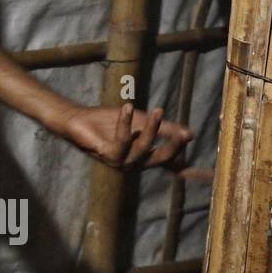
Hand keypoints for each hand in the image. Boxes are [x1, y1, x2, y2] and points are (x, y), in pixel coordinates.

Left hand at [57, 102, 192, 171]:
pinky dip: (126, 123)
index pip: (168, 159)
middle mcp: (134, 164)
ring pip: (143, 147)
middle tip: (185, 132)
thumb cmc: (109, 122)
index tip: (193, 137)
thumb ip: (164, 128)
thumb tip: (190, 135)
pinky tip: (127, 108)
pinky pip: (122, 140)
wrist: (79, 120)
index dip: (181, 151)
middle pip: (160, 157)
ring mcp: (120, 162)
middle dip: (173, 144)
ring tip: (158, 110)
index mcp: (143, 158)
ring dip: (152, 128)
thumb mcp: (141, 122)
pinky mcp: (107, 155)